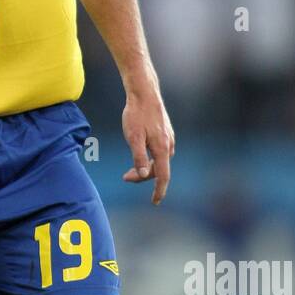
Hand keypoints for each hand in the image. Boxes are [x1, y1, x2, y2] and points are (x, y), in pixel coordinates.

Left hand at [121, 88, 174, 204]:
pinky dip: (150, 158)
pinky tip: (140, 153)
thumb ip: (139, 157)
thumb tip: (144, 175)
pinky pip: (159, 152)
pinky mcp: (166, 132)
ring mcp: (169, 137)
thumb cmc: (136, 114)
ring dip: (146, 167)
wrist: (144, 92)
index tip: (155, 202)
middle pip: (159, 169)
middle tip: (125, 177)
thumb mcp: (133, 137)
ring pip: (159, 160)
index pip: (162, 175)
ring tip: (130, 169)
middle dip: (143, 177)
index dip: (159, 190)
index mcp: (162, 148)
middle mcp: (169, 144)